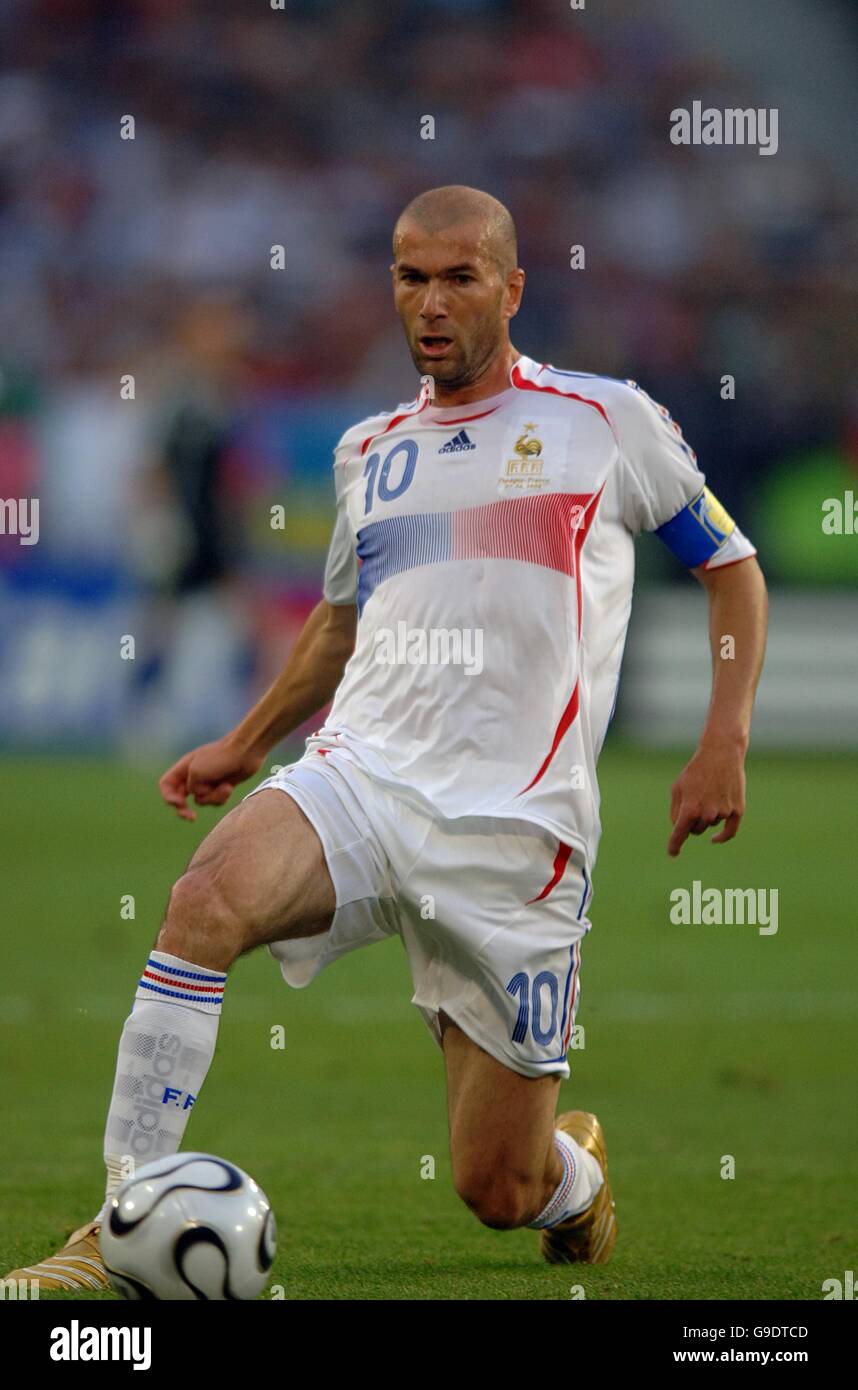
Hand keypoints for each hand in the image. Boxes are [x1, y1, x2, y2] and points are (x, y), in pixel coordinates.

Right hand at [159, 735, 267, 821]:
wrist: (246, 752)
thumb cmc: (221, 758)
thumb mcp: (197, 772)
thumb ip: (191, 787)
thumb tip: (198, 797)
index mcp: (184, 767)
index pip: (166, 784)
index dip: (168, 796)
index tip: (180, 803)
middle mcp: (193, 775)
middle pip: (180, 798)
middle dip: (184, 809)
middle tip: (192, 817)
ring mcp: (207, 781)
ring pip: (201, 801)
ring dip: (212, 798)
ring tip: (224, 787)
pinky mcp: (220, 786)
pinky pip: (215, 800)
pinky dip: (221, 796)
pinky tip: (229, 786)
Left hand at [668, 740, 745, 856]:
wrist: (722, 753)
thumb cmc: (696, 771)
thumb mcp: (678, 788)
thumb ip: (675, 811)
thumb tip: (680, 830)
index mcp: (689, 809)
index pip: (679, 834)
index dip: (674, 846)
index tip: (673, 853)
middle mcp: (706, 814)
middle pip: (695, 830)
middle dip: (692, 822)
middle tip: (694, 802)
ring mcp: (723, 813)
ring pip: (710, 826)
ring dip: (707, 816)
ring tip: (708, 793)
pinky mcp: (737, 811)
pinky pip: (729, 832)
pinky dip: (722, 838)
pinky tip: (714, 840)